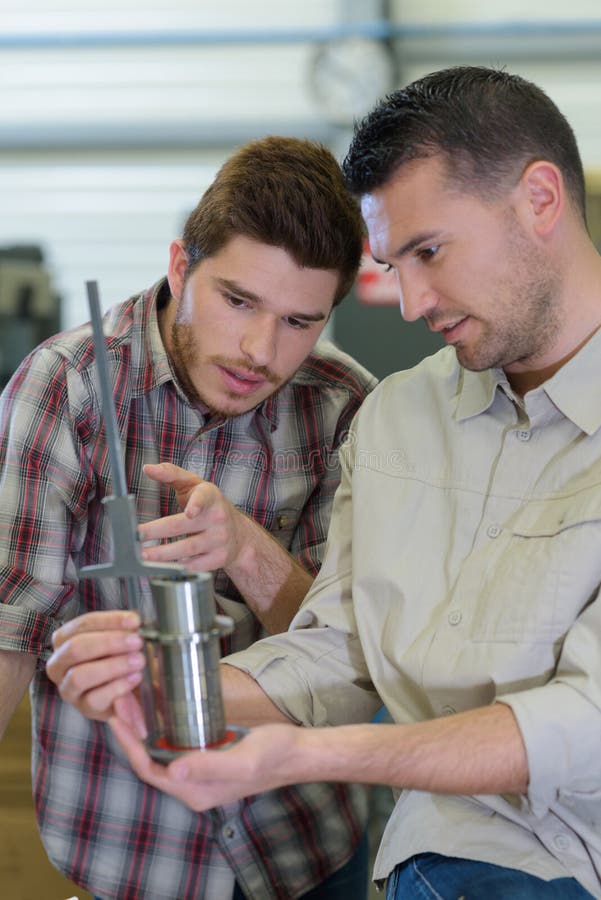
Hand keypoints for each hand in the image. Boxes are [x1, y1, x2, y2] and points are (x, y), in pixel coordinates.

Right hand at [46, 610, 145, 721]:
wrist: (128, 691)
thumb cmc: (120, 657)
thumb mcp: (121, 639)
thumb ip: (125, 629)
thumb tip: (133, 621)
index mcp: (65, 640)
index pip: (83, 624)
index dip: (109, 621)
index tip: (134, 621)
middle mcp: (59, 664)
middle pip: (76, 648)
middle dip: (109, 642)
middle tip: (137, 641)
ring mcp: (68, 689)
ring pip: (80, 676)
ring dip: (112, 666)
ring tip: (138, 660)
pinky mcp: (84, 708)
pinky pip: (94, 698)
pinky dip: (117, 687)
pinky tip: (135, 678)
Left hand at [110, 698, 301, 810]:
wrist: (298, 753)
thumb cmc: (275, 755)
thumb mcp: (243, 760)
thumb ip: (209, 766)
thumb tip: (174, 770)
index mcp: (196, 791)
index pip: (150, 770)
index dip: (130, 745)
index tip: (117, 717)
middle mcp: (193, 786)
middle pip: (150, 760)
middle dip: (132, 731)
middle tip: (120, 699)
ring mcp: (199, 773)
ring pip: (160, 752)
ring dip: (143, 727)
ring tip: (131, 699)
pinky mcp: (206, 759)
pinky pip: (174, 746)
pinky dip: (161, 727)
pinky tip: (157, 708)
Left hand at [140, 462, 246, 571]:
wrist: (239, 534)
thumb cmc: (209, 505)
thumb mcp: (194, 484)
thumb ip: (171, 473)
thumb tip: (148, 468)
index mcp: (210, 496)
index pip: (204, 498)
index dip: (197, 504)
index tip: (190, 512)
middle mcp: (217, 518)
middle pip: (183, 526)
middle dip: (157, 532)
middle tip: (137, 536)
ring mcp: (219, 540)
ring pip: (187, 549)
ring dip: (162, 555)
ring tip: (142, 556)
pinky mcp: (218, 559)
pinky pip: (194, 566)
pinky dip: (177, 568)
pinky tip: (161, 567)